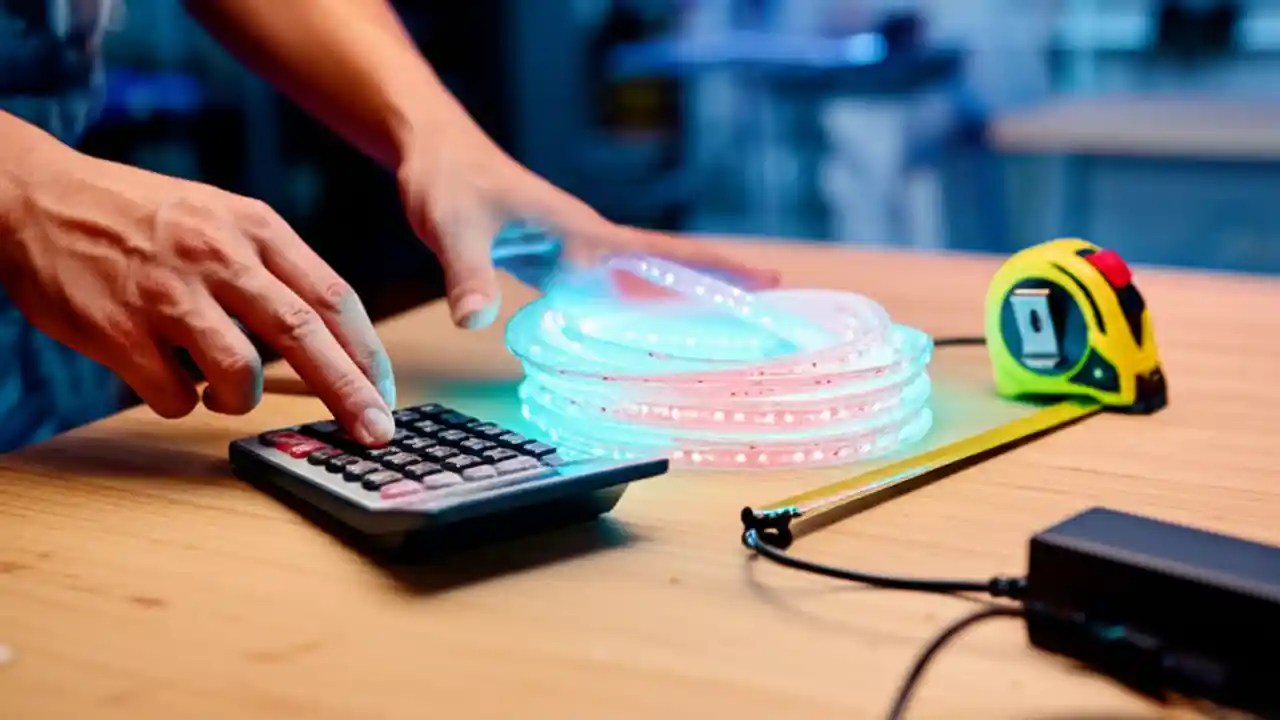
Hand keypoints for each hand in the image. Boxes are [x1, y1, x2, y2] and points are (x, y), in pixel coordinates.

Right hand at [0, 141, 395, 444]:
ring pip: (241, 375)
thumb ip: (273, 269)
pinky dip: (180, 402)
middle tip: (375, 435)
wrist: (37, 198)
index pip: (333, 296)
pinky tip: (164, 376)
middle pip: (305, 335)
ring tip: (219, 390)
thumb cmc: (143, 218)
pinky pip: (174, 397)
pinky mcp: (119, 331)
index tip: (385, 395)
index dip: (367, 353)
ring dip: (241, 401)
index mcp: (254, 227)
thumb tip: (331, 342)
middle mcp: (218, 256)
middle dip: (349, 394)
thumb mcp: (220, 217)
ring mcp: (168, 294)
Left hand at [395, 112, 779, 328]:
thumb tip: (477, 320)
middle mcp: (588, 242)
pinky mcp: (555, 261)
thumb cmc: (449, 181)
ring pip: (641, 281)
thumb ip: (468, 275)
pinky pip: (606, 291)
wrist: (434, 153)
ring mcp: (574, 252)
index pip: (663, 254)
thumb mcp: (455, 228)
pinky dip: (634, 310)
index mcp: (581, 232)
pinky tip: (642, 333)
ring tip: (730, 327)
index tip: (767, 281)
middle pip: (668, 268)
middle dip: (720, 284)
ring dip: (683, 299)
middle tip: (775, 304)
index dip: (715, 269)